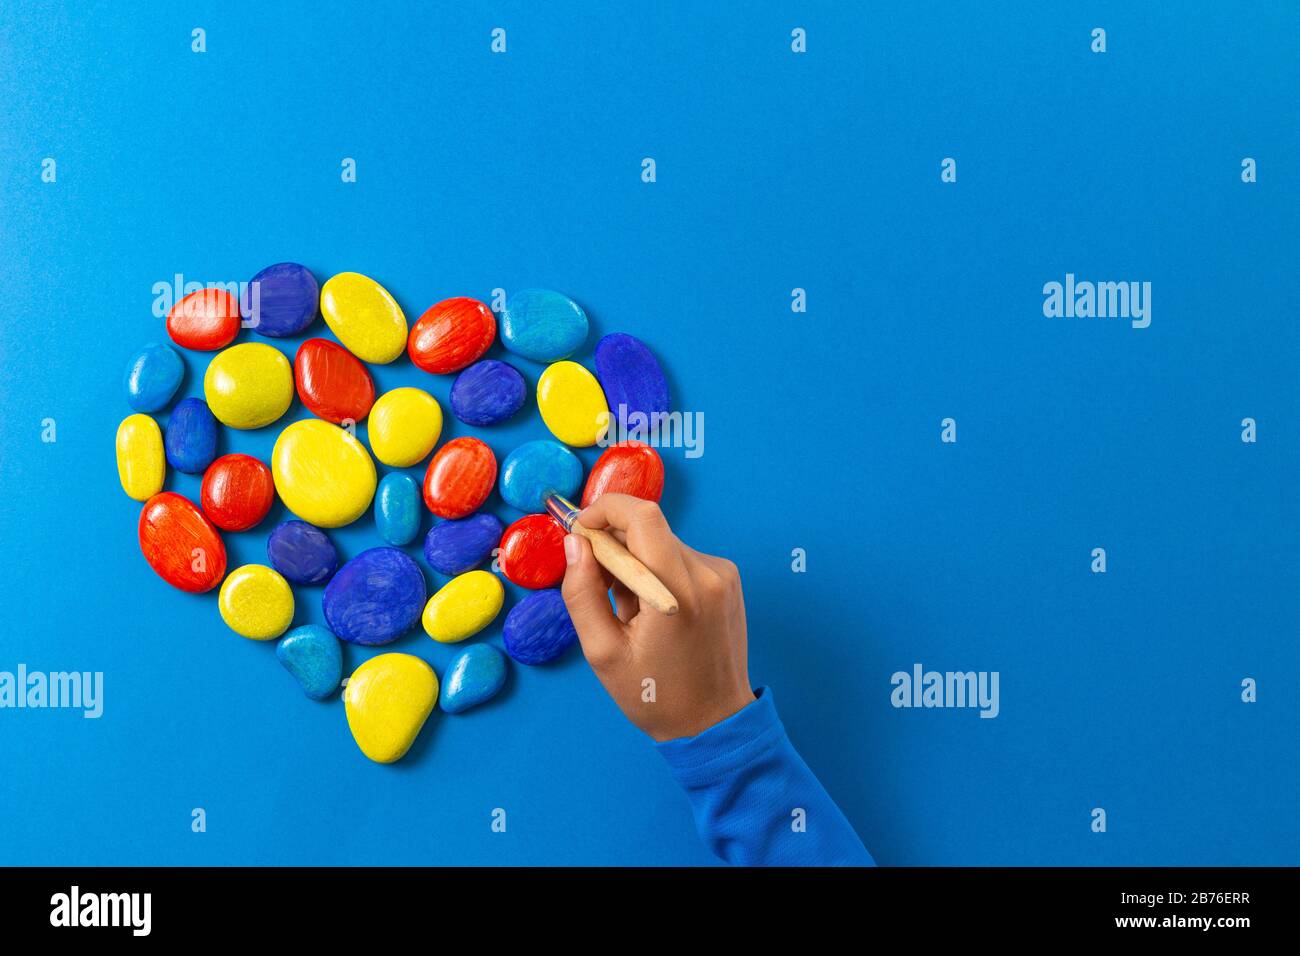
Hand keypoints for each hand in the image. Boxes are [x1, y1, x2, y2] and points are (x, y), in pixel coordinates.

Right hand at [560, 494, 755, 741]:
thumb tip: (575, 544)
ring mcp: (723, 574)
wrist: (714, 722)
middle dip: (615, 546)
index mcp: (678, 592)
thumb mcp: (603, 652)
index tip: (580, 532)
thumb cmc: (655, 695)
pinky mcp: (728, 579)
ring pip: (663, 543)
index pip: (643, 516)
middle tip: (600, 589)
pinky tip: (655, 614)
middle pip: (650, 528)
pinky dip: (658, 572)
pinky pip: (680, 557)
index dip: (605, 510)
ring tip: (632, 614)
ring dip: (636, 564)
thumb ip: (582, 593)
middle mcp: (708, 574)